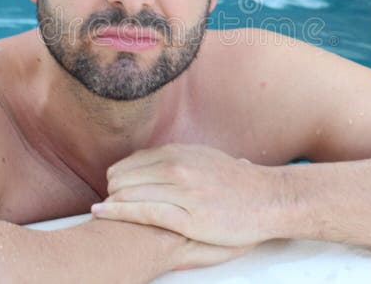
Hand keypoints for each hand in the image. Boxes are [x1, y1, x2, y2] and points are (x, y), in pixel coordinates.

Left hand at [91, 143, 281, 246]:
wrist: (268, 200)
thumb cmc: (238, 183)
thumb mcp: (205, 158)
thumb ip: (180, 157)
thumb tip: (157, 161)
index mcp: (181, 152)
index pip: (134, 161)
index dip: (118, 175)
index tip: (113, 186)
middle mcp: (179, 167)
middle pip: (126, 176)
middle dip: (112, 189)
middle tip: (108, 200)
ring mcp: (183, 192)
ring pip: (131, 193)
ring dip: (111, 201)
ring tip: (102, 209)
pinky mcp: (187, 217)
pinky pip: (143, 212)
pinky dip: (118, 212)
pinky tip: (103, 213)